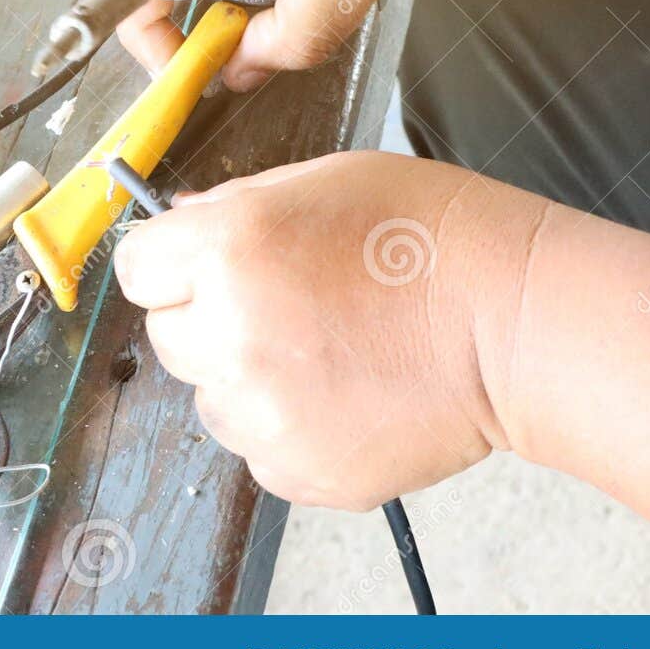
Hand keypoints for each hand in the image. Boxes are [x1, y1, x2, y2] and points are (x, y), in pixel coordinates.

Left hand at [112, 151, 542, 509]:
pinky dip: (285, 428)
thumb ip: (232, 206)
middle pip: (166, 336)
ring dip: (243, 379)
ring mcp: (263, 412)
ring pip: (209, 399)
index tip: (197, 268)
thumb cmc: (429, 236)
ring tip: (322, 350)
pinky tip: (342, 392)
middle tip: (280, 305)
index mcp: (228, 249)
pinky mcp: (298, 468)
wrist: (513, 322)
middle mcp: (231, 334)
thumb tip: (175, 224)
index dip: (169, 265)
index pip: (136, 269)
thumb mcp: (320, 180)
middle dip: (206, 320)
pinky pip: (256, 450)